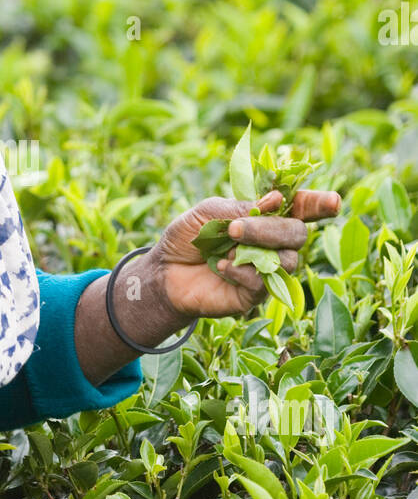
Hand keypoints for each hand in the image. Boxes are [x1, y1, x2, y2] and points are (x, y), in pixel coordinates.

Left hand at [145, 189, 341, 322]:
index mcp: (266, 217)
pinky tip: (221, 267)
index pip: (301, 208)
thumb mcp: (208, 212)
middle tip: (237, 228)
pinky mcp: (256, 296)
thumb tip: (274, 202)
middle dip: (271, 229)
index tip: (333, 202)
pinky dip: (243, 272)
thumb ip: (240, 207)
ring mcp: (268, 271)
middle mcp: (274, 244)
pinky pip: (264, 283)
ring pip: (287, 259)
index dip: (320, 204)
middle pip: (297, 233)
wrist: (164, 272)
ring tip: (226, 247)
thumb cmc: (188, 237)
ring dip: (257, 248)